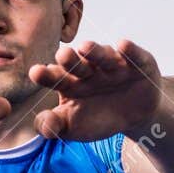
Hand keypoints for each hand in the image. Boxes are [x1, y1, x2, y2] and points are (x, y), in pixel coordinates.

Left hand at [28, 38, 161, 141]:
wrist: (134, 117)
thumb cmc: (98, 118)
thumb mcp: (74, 126)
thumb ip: (55, 126)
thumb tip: (43, 126)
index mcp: (70, 82)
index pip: (55, 77)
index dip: (46, 75)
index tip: (36, 73)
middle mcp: (89, 69)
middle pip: (77, 64)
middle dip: (70, 60)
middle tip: (62, 55)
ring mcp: (113, 64)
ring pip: (102, 56)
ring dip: (95, 52)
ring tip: (85, 47)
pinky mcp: (137, 63)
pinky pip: (134, 56)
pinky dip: (130, 51)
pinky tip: (123, 45)